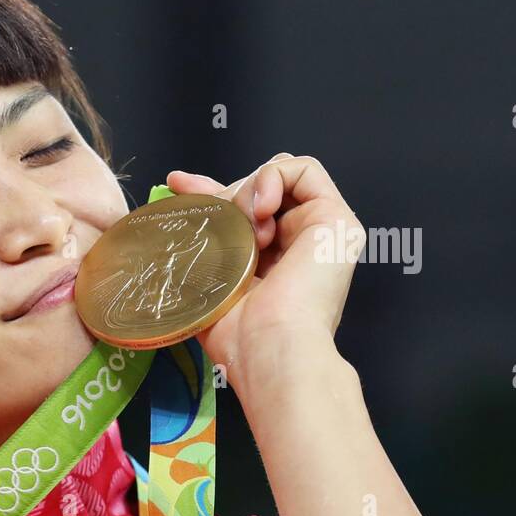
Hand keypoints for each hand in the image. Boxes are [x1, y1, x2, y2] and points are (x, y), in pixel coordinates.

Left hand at [166, 153, 360, 387]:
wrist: (267, 346)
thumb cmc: (236, 332)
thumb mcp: (206, 278)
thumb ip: (202, 241)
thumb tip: (180, 200)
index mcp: (269, 264)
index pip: (242, 213)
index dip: (211, 192)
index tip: (177, 183)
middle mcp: (298, 246)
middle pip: (259, 192)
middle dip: (225, 192)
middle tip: (209, 214)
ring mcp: (321, 232)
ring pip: (279, 180)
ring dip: (250, 192)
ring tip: (243, 228)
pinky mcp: (338, 220)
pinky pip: (305, 169)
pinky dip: (273, 177)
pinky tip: (260, 209)